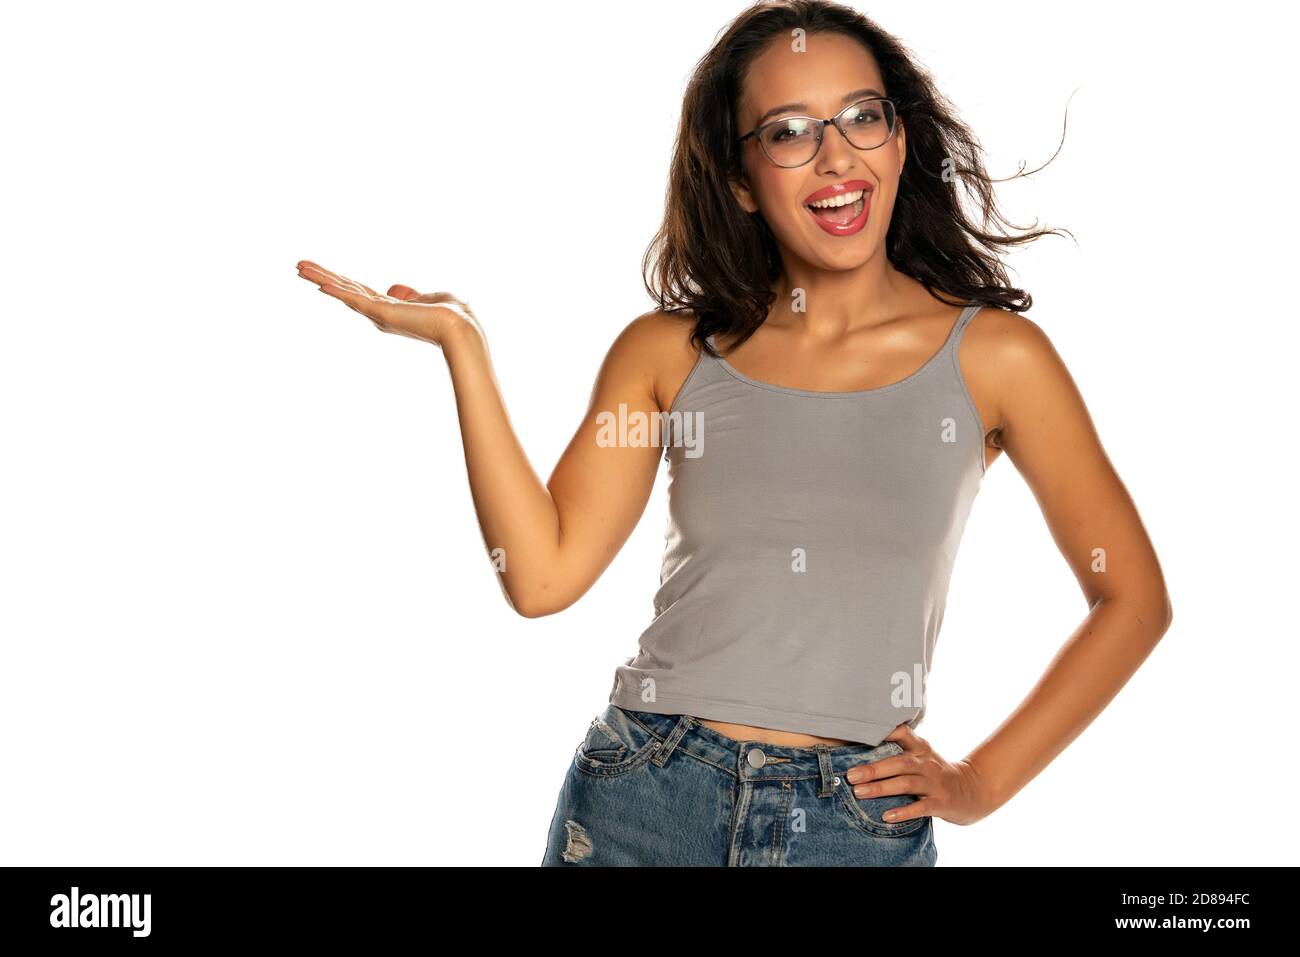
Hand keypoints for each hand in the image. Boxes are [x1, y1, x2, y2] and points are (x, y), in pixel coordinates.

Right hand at [296, 260, 481, 347]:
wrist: (460, 328)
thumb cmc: (452, 315)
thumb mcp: (428, 298)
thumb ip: (409, 294)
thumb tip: (393, 289)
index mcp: (390, 309)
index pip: (358, 291)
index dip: (339, 281)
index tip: (321, 273)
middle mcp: (379, 313)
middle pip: (344, 290)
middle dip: (322, 276)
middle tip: (298, 265)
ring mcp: (379, 313)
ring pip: (344, 291)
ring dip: (321, 278)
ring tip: (299, 267)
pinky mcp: (381, 313)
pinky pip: (354, 299)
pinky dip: (337, 291)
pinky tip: (319, 284)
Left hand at [844, 723, 998, 825]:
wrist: (973, 790)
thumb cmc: (938, 772)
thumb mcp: (923, 755)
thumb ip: (900, 748)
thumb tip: (863, 746)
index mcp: (921, 748)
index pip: (903, 734)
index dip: (884, 731)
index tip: (862, 734)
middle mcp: (927, 763)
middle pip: (899, 763)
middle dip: (873, 769)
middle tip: (850, 775)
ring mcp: (935, 783)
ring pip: (906, 784)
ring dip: (881, 788)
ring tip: (860, 792)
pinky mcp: (941, 803)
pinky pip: (921, 807)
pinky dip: (903, 812)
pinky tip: (887, 816)